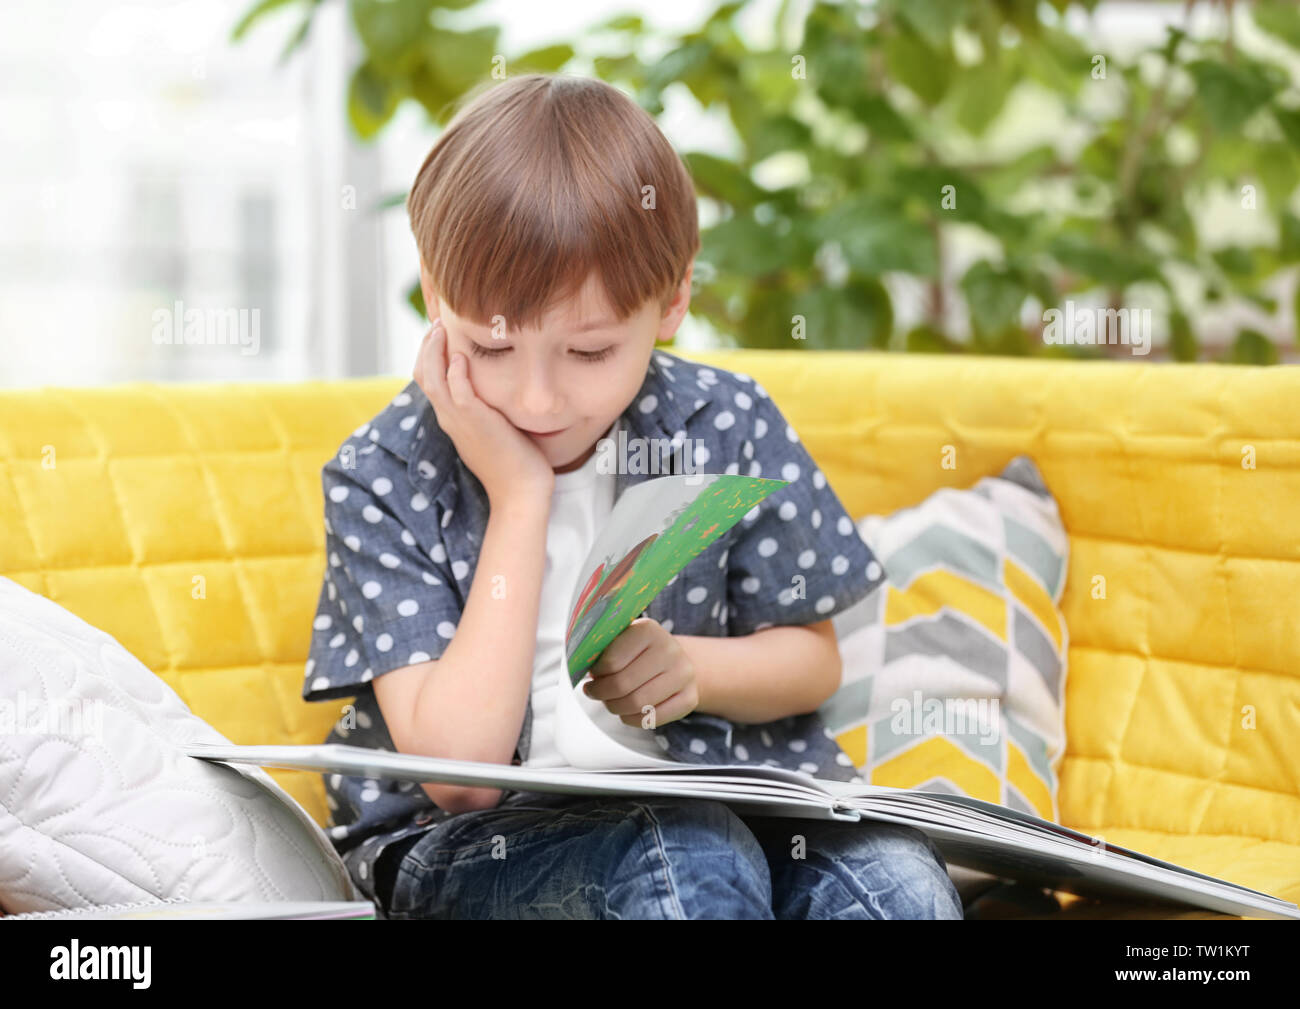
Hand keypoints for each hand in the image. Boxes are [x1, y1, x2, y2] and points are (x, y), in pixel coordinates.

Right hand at [413, 317, 553, 505]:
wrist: (521, 492)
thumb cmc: (514, 462)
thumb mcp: (493, 429)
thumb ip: (486, 408)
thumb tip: (493, 390)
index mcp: (452, 419)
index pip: (428, 380)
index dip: (430, 355)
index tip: (440, 334)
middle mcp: (449, 418)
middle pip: (423, 375)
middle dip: (427, 346)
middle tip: (437, 324)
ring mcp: (459, 421)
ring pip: (432, 379)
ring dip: (435, 351)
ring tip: (441, 329)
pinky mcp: (476, 423)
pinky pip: (457, 392)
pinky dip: (455, 372)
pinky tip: (462, 356)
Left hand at [582, 617, 699, 728]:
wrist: (675, 660)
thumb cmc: (637, 651)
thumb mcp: (621, 639)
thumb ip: (601, 649)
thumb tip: (579, 664)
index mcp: (648, 629)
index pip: (611, 661)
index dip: (596, 673)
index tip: (592, 674)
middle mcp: (670, 649)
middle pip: (622, 685)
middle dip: (601, 693)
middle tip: (593, 692)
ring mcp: (683, 674)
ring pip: (637, 704)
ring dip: (615, 707)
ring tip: (609, 701)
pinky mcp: (690, 698)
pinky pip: (653, 719)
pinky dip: (632, 719)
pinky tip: (626, 712)